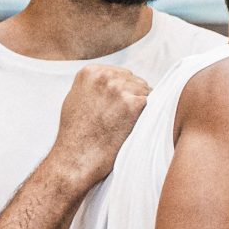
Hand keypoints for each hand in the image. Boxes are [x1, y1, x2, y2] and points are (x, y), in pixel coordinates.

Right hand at [49, 64, 149, 191]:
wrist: (77, 157)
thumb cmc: (75, 134)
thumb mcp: (76, 99)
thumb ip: (94, 86)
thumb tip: (111, 82)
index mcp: (90, 72)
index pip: (121, 74)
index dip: (124, 92)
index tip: (118, 107)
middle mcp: (105, 76)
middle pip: (135, 81)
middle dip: (133, 97)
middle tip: (123, 119)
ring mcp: (119, 88)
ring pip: (145, 92)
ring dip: (142, 107)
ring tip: (126, 124)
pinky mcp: (133, 104)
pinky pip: (153, 104)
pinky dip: (148, 115)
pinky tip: (135, 126)